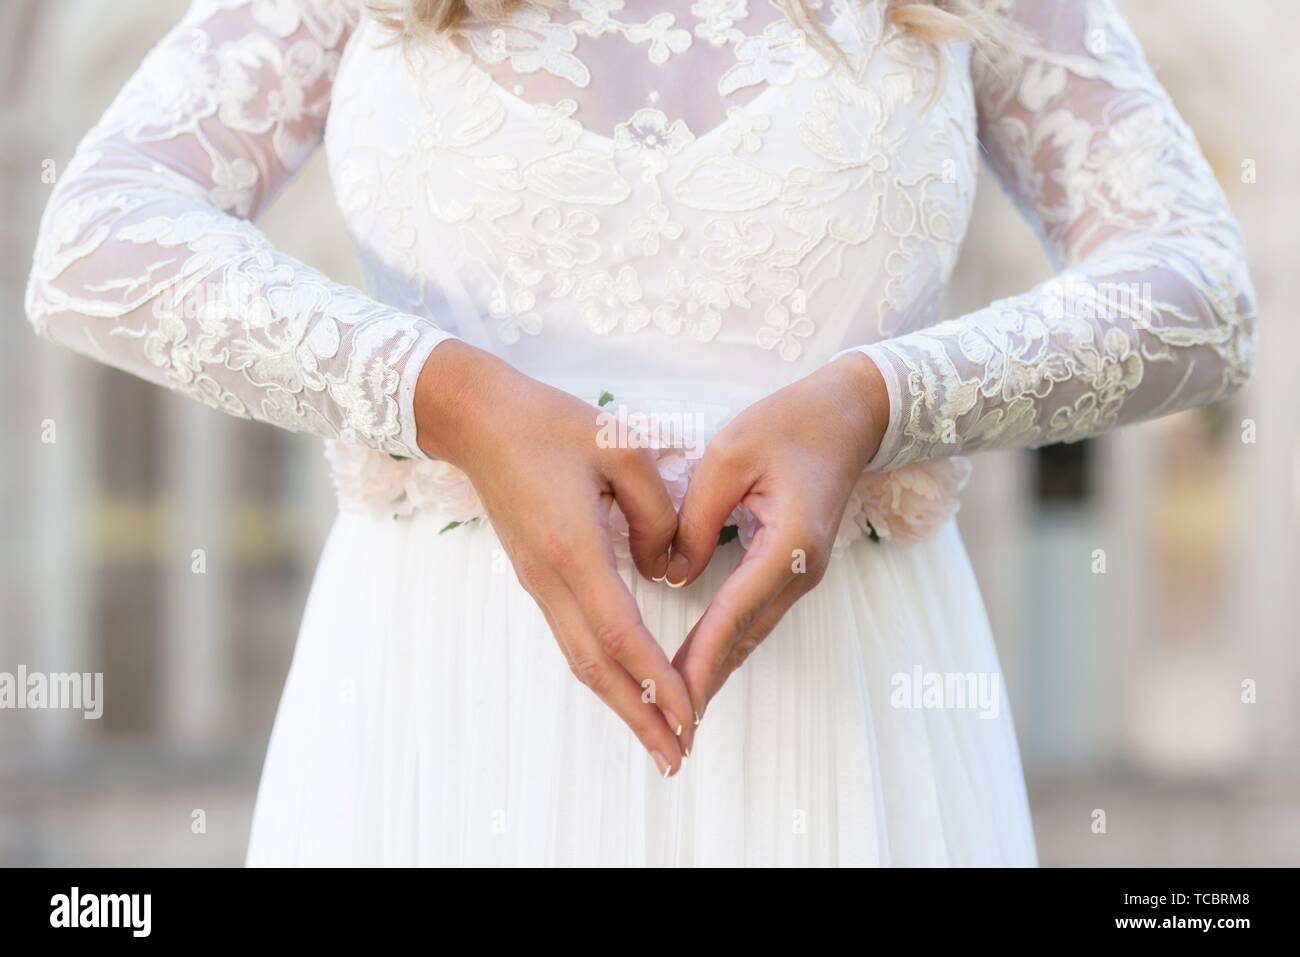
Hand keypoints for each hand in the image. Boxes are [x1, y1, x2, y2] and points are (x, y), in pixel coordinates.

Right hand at [413, 342, 694, 774]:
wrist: (479, 419)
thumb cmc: (550, 425)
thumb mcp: (622, 450)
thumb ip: (657, 511)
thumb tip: (667, 564)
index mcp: (573, 548)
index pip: (622, 631)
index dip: (656, 678)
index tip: (688, 713)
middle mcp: (551, 578)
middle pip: (597, 666)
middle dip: (638, 715)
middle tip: (676, 757)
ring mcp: (539, 582)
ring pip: (582, 658)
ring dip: (621, 701)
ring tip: (658, 736)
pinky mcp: (537, 577)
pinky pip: (573, 637)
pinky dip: (605, 671)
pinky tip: (628, 685)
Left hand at [664, 352, 889, 723]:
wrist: (848, 414)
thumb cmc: (790, 424)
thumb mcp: (729, 455)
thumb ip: (696, 518)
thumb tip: (672, 575)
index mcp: (790, 542)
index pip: (735, 609)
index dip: (701, 655)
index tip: (675, 693)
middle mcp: (802, 569)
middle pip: (745, 635)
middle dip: (704, 680)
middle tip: (667, 723)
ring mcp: (803, 573)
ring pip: (752, 632)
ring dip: (716, 669)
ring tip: (677, 706)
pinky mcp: (795, 568)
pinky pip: (756, 615)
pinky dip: (727, 643)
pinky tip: (703, 663)